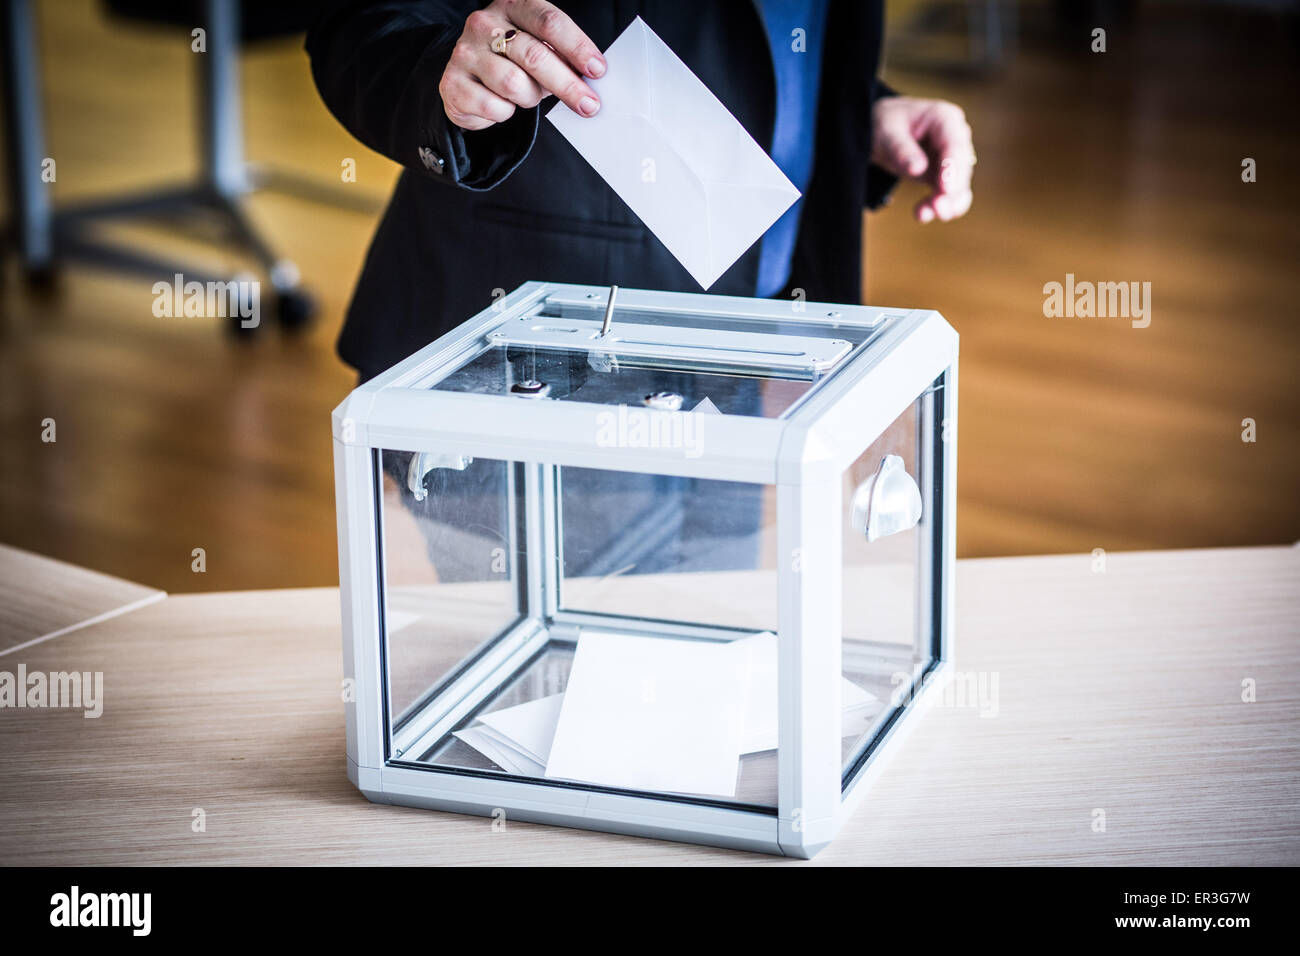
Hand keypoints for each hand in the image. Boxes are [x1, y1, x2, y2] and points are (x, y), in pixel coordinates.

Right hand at [439, 0, 604, 130]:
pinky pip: (493, 107)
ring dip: (529, 98)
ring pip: (513, 84)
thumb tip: (591, 77)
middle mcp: (484, 23)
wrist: (466, 79)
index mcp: (511, 5)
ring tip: (528, 96)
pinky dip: (505, 113)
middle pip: (534, 56)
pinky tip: (502, 104)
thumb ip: (561, 55)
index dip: (577, 47)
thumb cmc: (512, 61)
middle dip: (566, 85)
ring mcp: (465, 52)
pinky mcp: (452, 83)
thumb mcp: (537, 47)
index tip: (597, 70)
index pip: (549, 22)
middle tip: (588, 104)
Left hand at [870, 96, 974, 222]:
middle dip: (952, 191)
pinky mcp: (944, 176)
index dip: (953, 168)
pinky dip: (936, 207)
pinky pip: (947, 195)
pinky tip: (921, 214)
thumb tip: (918, 169)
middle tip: (938, 209)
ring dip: (946, 204)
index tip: (947, 189)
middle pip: (962, 168)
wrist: (881, 131)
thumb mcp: (887, 133)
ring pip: (958, 185)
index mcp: (945, 118)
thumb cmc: (885, 124)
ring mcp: (951, 158)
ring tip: (924, 215)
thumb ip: (901, 149)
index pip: (955, 145)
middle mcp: (954, 138)